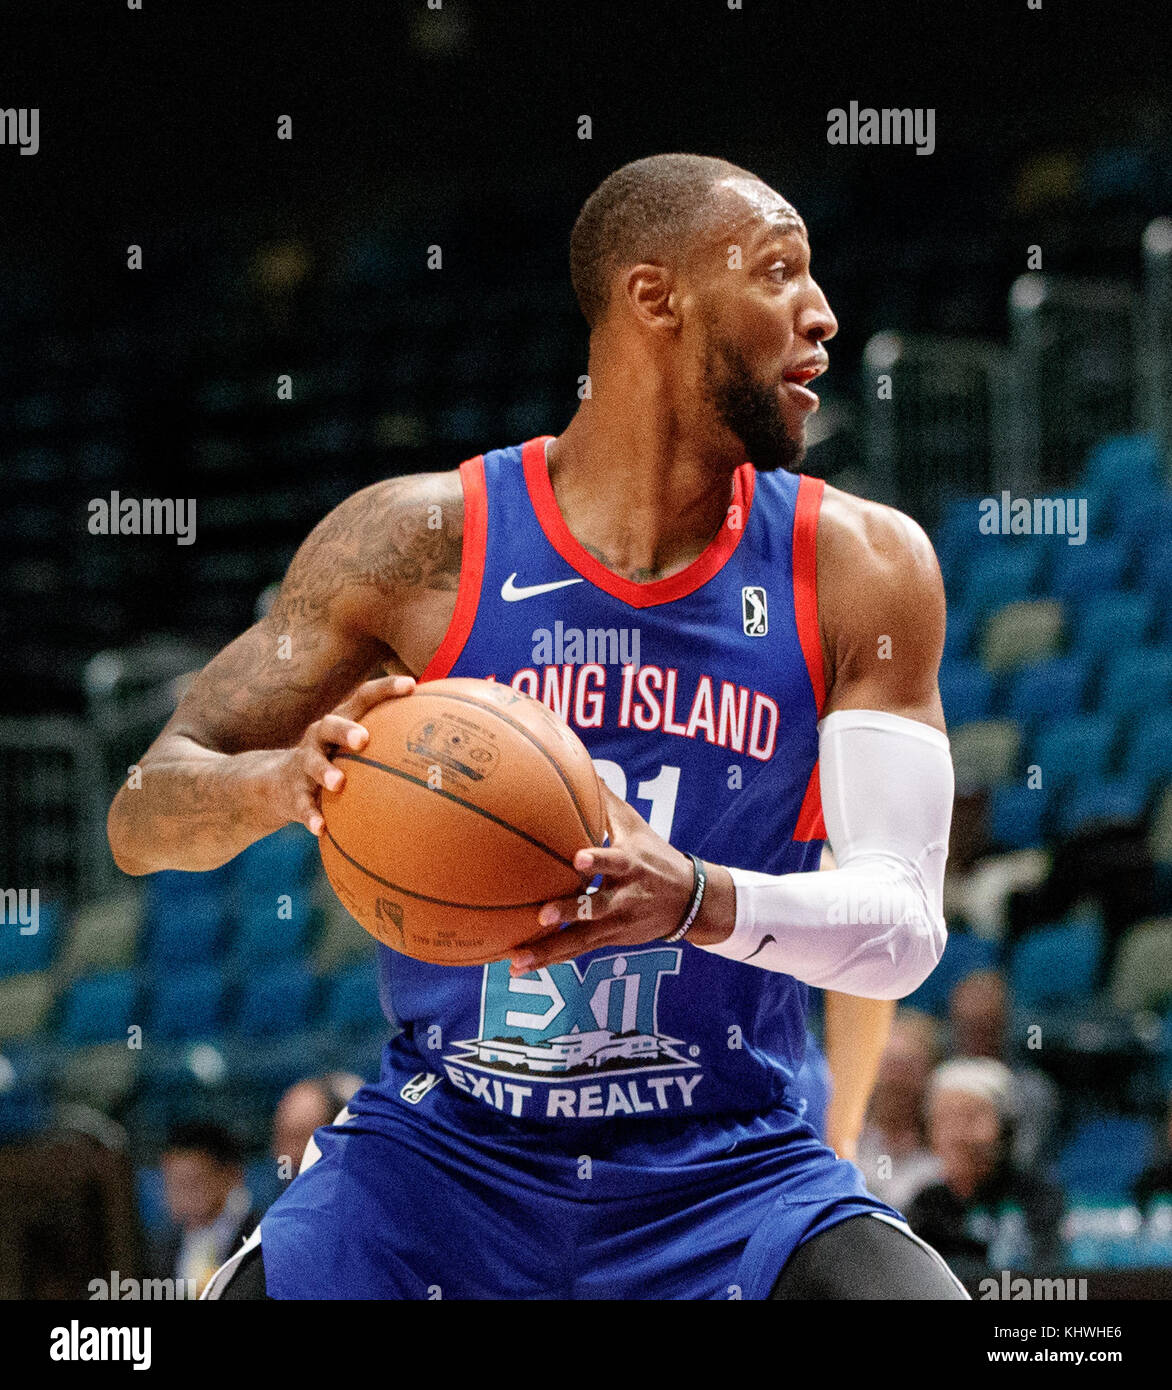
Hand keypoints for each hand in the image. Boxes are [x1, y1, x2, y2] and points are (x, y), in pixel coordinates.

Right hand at [264, 674, 415, 834]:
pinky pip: (300, 804)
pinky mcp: (291, 793)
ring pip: (313, 763)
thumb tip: (452, 746)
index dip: (387, 687)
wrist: (275, 785)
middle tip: (364, 739)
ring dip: (326, 772)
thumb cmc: (335, 762)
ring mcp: (304, 764)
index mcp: (343, 721)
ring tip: (339, 784)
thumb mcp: (356, 748)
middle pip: (331, 725)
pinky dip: (310, 815)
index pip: (365, 696)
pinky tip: (321, 828)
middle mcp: (320, 737)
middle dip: (347, 730)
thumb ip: (393, 743)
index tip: (412, 684)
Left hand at [508, 782, 734, 974]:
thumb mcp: (636, 826)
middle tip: (543, 913)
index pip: (615, 862)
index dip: (598, 861)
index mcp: (631, 865)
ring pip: (581, 940)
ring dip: (548, 951)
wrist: (690, 902)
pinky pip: (575, 952)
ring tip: (517, 960)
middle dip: (572, 912)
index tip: (578, 858)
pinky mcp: (609, 942)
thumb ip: (605, 801)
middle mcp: (625, 898)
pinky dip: (547, 960)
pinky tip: (516, 966)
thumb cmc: (654, 855)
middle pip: (597, 907)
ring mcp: (617, 924)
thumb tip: (578, 762)